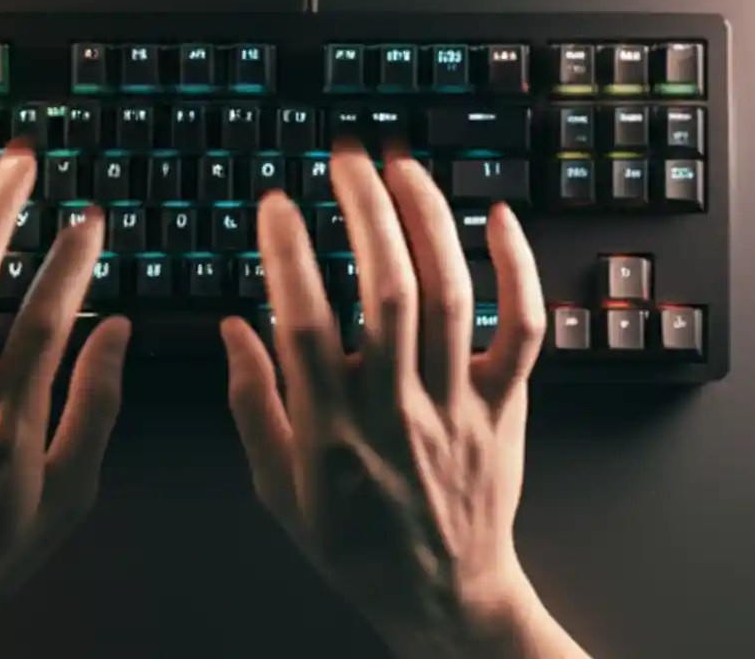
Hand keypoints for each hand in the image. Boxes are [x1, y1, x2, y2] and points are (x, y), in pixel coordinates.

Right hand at [221, 143, 588, 657]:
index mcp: (332, 430)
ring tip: (403, 167)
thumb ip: (250, 405)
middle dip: (365, 211)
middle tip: (346, 159)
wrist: (443, 595)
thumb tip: (233, 329)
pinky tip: (497, 218)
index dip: (287, 253)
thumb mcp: (277, 488)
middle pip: (387, 291)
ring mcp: (456, 404)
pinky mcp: (501, 405)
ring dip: (428, 220)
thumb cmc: (354, 545)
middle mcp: (396, 409)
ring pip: (451, 296)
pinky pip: (521, 329)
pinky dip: (517, 269)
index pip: (304, 322)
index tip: (275, 203)